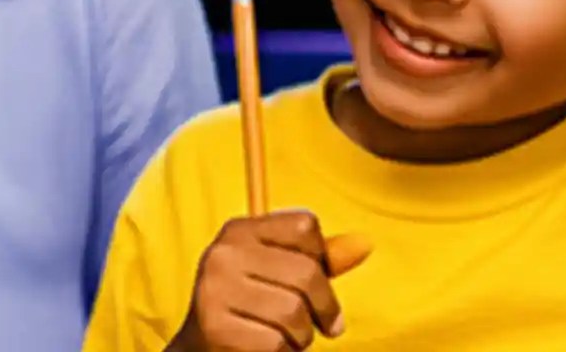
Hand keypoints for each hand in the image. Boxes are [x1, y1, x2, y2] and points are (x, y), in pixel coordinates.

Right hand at [167, 211, 372, 350]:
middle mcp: (223, 253)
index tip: (315, 279)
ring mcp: (215, 290)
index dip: (321, 256)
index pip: (305, 226)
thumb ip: (318, 259)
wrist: (201, 350)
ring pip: (294, 312)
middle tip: (324, 326)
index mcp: (239, 230)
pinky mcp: (216, 328)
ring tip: (288, 337)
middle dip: (324, 307)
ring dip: (303, 335)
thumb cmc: (251, 307)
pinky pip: (276, 343)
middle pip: (307, 272)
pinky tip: (269, 349)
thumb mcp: (278, 273)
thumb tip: (364, 244)